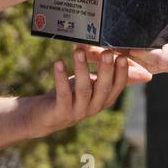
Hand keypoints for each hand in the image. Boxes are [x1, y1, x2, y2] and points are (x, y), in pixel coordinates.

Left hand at [26, 48, 152, 137]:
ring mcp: (78, 112)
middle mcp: (95, 107)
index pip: (118, 86)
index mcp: (105, 99)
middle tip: (107, 52)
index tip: (122, 56)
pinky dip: (61, 77)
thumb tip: (116, 50)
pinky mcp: (61, 113)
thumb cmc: (70, 95)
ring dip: (82, 69)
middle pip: (104, 88)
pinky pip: (63, 94)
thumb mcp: (89, 83)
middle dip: (106, 69)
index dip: (121, 73)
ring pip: (84, 90)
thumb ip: (101, 72)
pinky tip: (59, 63)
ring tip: (79, 52)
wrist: (45, 117)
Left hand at [118, 0, 167, 77]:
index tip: (126, 44)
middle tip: (125, 43)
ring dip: (151, 58)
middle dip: (138, 57)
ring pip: (165, 68)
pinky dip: (165, 58)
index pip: (157, 59)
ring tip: (138, 43)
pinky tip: (162, 44)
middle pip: (155, 67)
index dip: (138, 54)